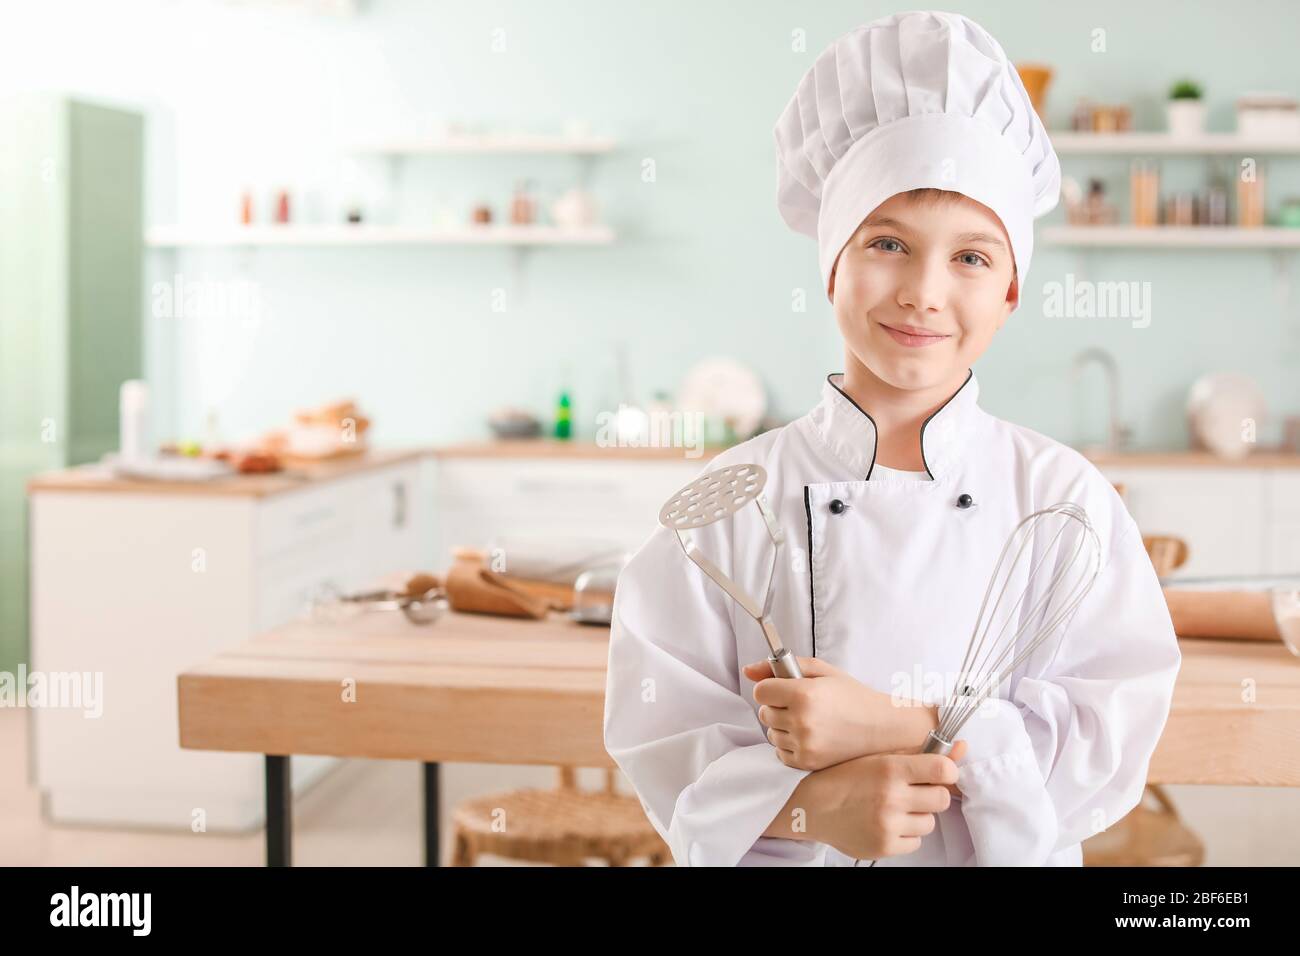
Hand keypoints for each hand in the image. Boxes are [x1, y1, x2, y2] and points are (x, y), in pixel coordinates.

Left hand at [744, 655, 935, 770]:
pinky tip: (811, 736)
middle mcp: (801, 721)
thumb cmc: (852, 696)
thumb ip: (781, 667)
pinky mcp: (807, 763)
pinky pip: (780, 752)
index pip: (761, 691)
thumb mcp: (821, 671)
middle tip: (803, 705)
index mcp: (803, 694)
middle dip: (778, 706)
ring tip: (810, 721)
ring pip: (771, 733)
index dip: (772, 687)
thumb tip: (748, 670)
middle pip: (764, 712)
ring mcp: (804, 745)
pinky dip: (790, 745)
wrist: (882, 728)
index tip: (786, 688)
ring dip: (783, 727)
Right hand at [779, 745, 965, 860]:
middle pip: (941, 799)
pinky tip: (886, 823)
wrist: (812, 806)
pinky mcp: (884, 846)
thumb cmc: (845, 777)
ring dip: (917, 816)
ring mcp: (887, 824)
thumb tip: (963, 747)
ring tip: (894, 808)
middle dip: (931, 795)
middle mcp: (890, 796)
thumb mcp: (879, 757)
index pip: (944, 771)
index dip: (947, 771)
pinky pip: (915, 842)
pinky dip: (905, 834)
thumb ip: (921, 753)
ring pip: (930, 823)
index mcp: (890, 768)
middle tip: (911, 791)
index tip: (938, 772)